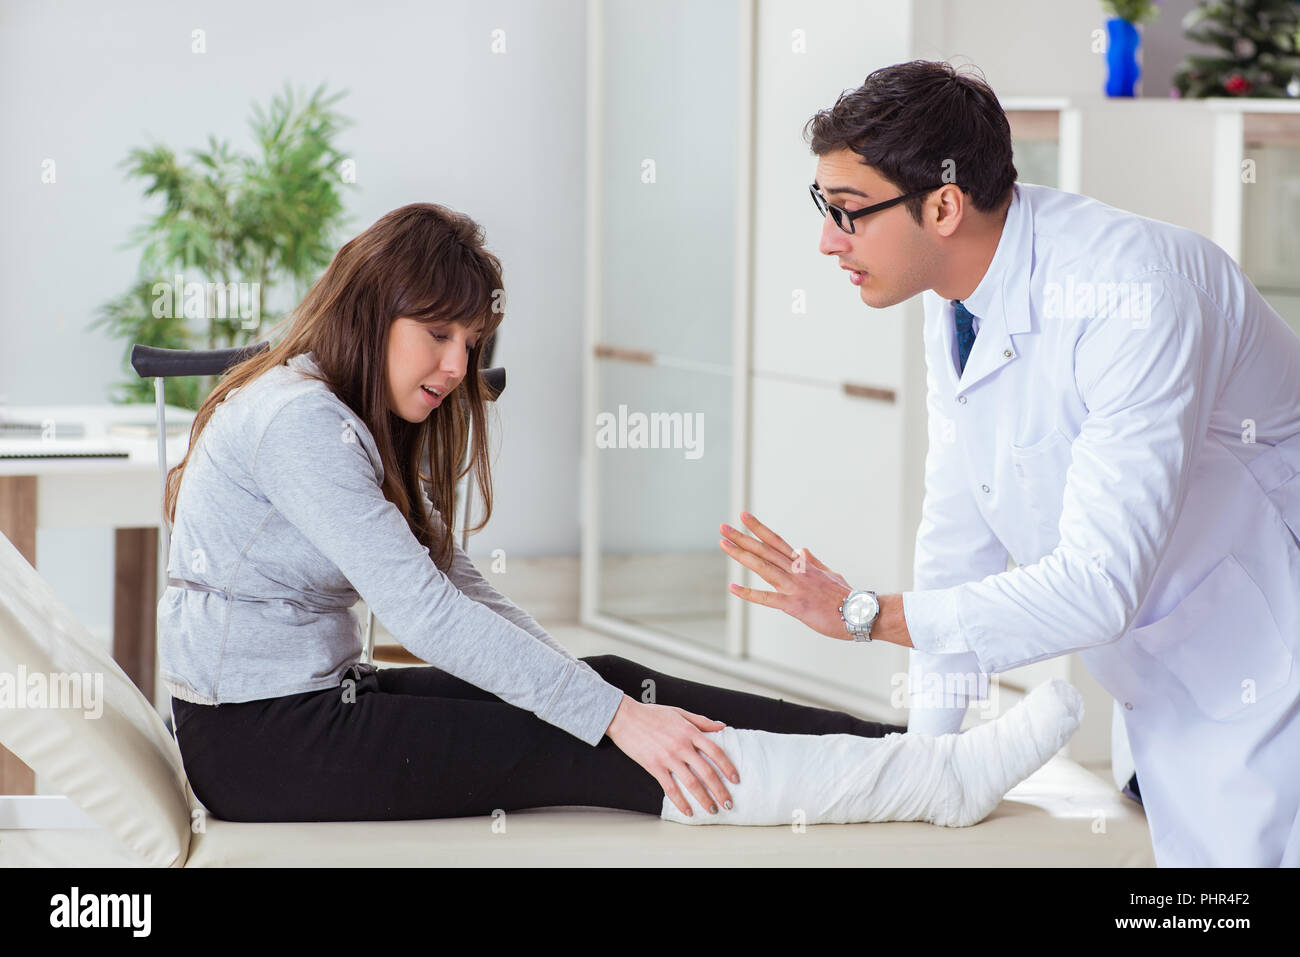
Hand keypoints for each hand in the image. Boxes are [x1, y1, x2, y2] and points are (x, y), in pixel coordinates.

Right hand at [604, 695, 738, 816]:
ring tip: (712, 809)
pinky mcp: (654, 766)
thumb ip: (701, 721)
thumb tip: (721, 725)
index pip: (716, 752)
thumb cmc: (651, 713)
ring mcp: (668, 758)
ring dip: (704, 799)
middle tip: (728, 802)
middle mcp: (682, 746)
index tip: (736, 779)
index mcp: (690, 732)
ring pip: (692, 783)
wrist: (625, 717)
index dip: (728, 767)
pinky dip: (681, 802)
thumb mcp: (679, 712)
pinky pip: (670, 788)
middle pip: (707, 772)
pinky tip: (688, 811)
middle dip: (720, 790)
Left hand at [719, 511, 854, 640]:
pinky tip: (733, 587)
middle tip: (722, 527)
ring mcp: (795, 587)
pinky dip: (749, 593)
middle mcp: (797, 571)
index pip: (776, 541)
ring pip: (763, 567)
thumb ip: (813, 562)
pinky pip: (768, 598)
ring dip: (741, 555)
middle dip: (742, 538)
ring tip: (723, 545)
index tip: (743, 516)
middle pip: (764, 550)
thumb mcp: (830, 573)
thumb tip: (802, 550)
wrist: (860, 613)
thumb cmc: (846, 596)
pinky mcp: (794, 605)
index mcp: (803, 563)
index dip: (758, 528)